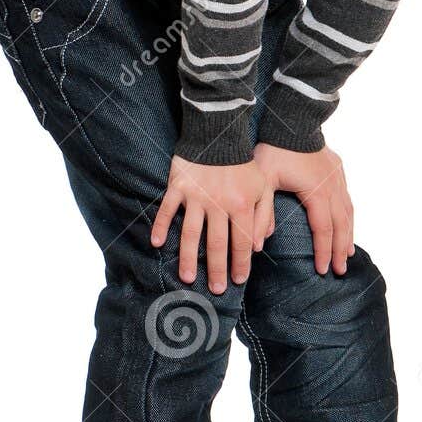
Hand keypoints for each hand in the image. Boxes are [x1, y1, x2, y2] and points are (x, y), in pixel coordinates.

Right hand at [150, 155, 275, 293]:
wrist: (220, 132)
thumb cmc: (244, 163)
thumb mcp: (263, 187)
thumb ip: (264, 216)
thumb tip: (259, 246)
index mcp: (242, 205)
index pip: (242, 242)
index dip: (240, 263)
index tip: (237, 280)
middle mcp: (219, 204)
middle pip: (217, 244)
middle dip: (216, 270)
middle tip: (215, 290)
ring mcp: (197, 196)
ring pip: (191, 233)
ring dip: (189, 258)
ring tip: (187, 278)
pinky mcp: (179, 186)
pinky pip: (167, 209)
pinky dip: (160, 225)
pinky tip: (157, 243)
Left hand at [252, 142, 354, 274]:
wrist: (292, 120)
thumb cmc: (274, 149)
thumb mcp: (263, 181)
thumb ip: (260, 213)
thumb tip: (256, 244)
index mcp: (316, 193)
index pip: (323, 230)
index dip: (324, 252)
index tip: (323, 270)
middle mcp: (332, 187)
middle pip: (341, 226)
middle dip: (340, 250)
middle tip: (340, 271)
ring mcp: (338, 178)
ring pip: (348, 213)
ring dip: (348, 235)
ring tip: (348, 254)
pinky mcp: (338, 170)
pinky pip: (347, 199)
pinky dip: (349, 216)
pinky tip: (348, 224)